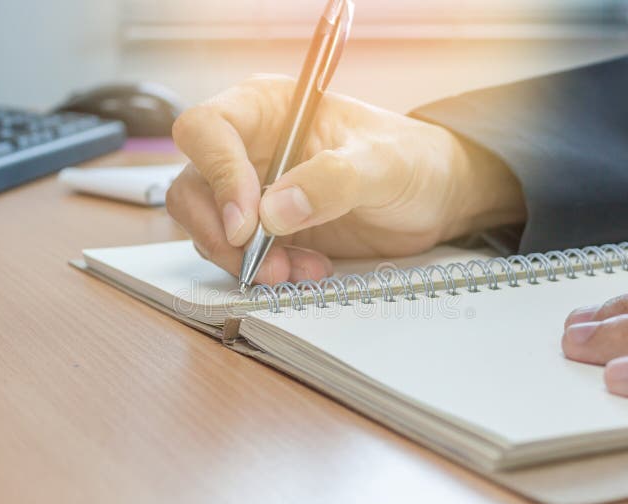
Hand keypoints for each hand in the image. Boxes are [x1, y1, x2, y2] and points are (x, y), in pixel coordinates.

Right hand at [167, 75, 523, 284]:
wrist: (433, 197)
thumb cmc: (413, 161)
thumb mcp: (384, 165)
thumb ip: (333, 181)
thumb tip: (274, 212)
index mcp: (268, 110)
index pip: (206, 130)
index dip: (216, 175)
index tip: (248, 223)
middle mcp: (250, 147)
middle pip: (193, 187)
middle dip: (222, 233)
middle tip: (266, 264)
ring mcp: (254, 190)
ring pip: (209, 227)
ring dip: (243, 260)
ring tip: (297, 271)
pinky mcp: (266, 229)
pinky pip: (238, 254)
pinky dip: (262, 270)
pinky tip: (305, 271)